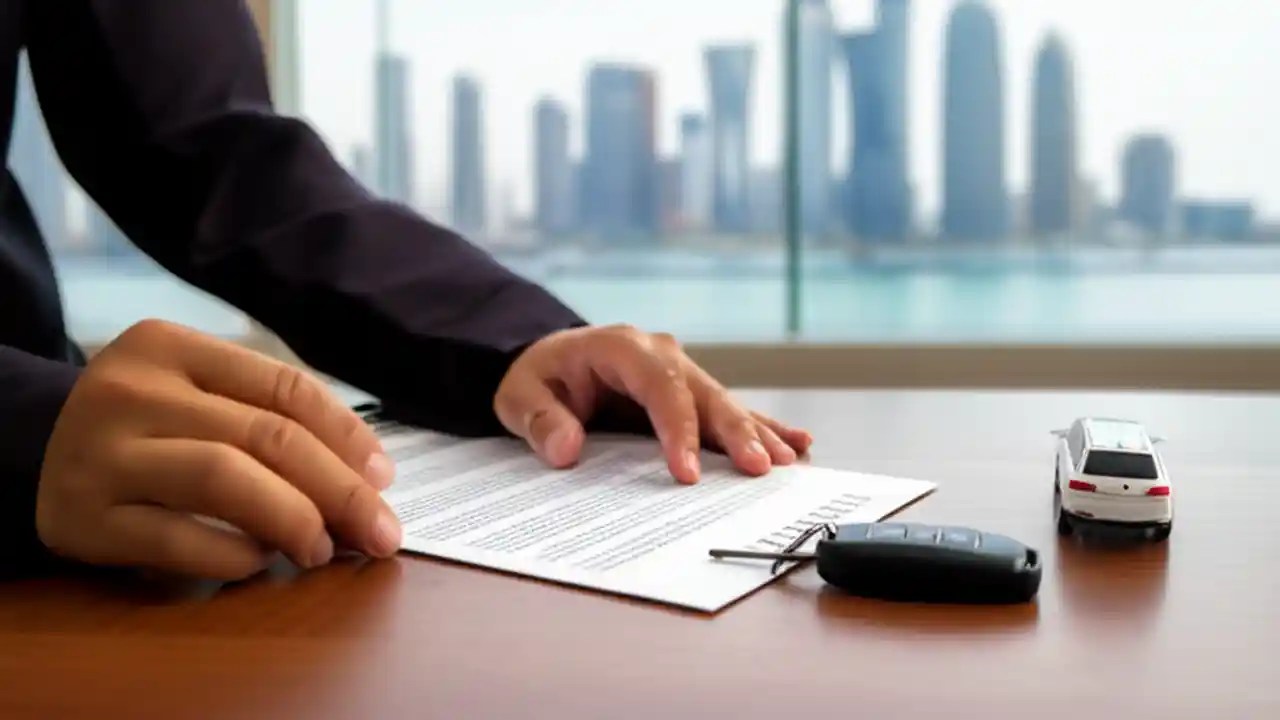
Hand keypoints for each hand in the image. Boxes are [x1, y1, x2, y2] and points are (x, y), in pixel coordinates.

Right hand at [36, 320, 401, 580]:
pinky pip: (179, 540)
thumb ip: (269, 420)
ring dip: (294, 519)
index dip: (347, 435)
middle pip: (266, 436)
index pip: (283, 387)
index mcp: (170, 347)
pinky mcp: (82, 518)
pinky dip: (235, 555)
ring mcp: (101, 453)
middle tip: (381, 532)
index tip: (385, 477)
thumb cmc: (147, 426)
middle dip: (340, 489)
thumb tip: (369, 479)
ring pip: (225, 479)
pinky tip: (260, 562)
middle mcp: (131, 390)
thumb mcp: (196, 396)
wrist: (31, 453)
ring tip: (324, 549)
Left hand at [493, 324, 812, 483]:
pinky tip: (798, 444)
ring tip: (789, 463)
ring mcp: (683, 372)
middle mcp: (663, 355)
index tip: (686, 474)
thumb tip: (566, 449)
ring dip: (758, 433)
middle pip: (706, 394)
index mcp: (624, 347)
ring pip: (727, 403)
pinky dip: (762, 427)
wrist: (548, 362)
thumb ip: (540, 420)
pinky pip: (730, 411)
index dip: (678, 430)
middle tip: (759, 469)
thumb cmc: (537, 377)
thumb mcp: (520, 396)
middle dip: (735, 432)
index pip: (660, 387)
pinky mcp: (691, 394)